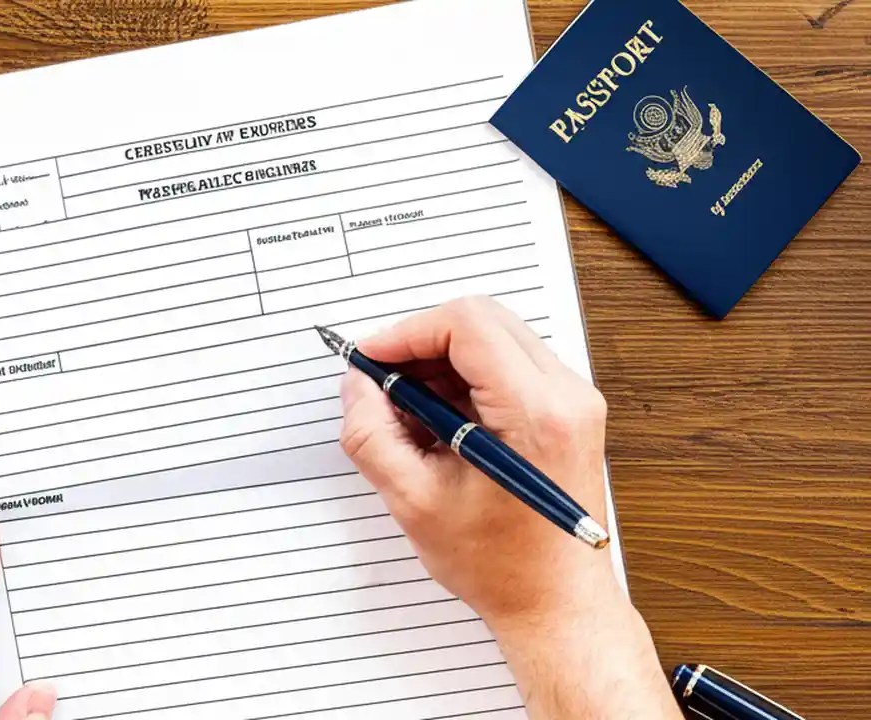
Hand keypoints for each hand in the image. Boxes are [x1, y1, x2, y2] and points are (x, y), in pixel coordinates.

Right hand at [339, 295, 612, 623]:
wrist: (556, 602)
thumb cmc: (502, 566)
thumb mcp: (414, 501)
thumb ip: (372, 435)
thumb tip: (358, 387)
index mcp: (535, 414)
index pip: (467, 325)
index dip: (408, 333)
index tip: (373, 361)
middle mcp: (566, 397)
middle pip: (482, 321)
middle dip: (422, 345)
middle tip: (384, 384)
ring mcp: (573, 402)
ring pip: (495, 338)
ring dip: (442, 364)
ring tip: (410, 415)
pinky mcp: (569, 412)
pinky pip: (510, 365)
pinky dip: (466, 380)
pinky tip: (440, 424)